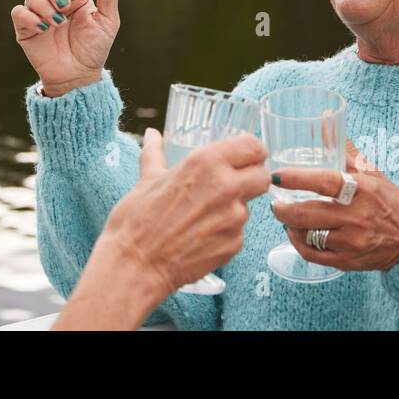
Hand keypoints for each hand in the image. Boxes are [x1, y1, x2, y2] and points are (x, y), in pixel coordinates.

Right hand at [11, 0, 119, 96]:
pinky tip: (43, 29)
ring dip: (46, 7)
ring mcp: (39, 13)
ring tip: (58, 24)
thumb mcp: (107, 21)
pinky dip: (30, 18)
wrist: (79, 76)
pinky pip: (18, 12)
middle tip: (65, 7)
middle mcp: (55, 0)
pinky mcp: (25, 28)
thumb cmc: (94, 49)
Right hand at [99, 128, 269, 299]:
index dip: (252, 152)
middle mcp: (226, 186)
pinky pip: (239, 232)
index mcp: (206, 162)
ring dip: (234, 207)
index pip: (253, 146)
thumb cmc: (137, 220)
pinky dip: (225, 232)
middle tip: (233, 184)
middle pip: (263, 176)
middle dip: (252, 178)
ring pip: (250, 205)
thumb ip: (155, 153)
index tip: (246, 157)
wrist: (136, 264)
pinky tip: (202, 235)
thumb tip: (152, 134)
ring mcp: (234, 218)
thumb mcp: (147, 178)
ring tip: (203, 215)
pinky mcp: (234, 244)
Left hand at [270, 139, 398, 271]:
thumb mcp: (374, 175)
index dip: (297, 178)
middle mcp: (356, 217)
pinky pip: (312, 254)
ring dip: (289, 225)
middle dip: (283, 208)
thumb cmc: (390, 203)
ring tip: (285, 216)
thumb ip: (347, 152)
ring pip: (307, 235)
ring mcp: (351, 242)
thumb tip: (325, 121)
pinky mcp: (347, 261)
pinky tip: (296, 234)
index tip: (276, 175)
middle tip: (275, 201)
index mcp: (362, 190)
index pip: (324, 182)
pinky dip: (299, 243)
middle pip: (308, 213)